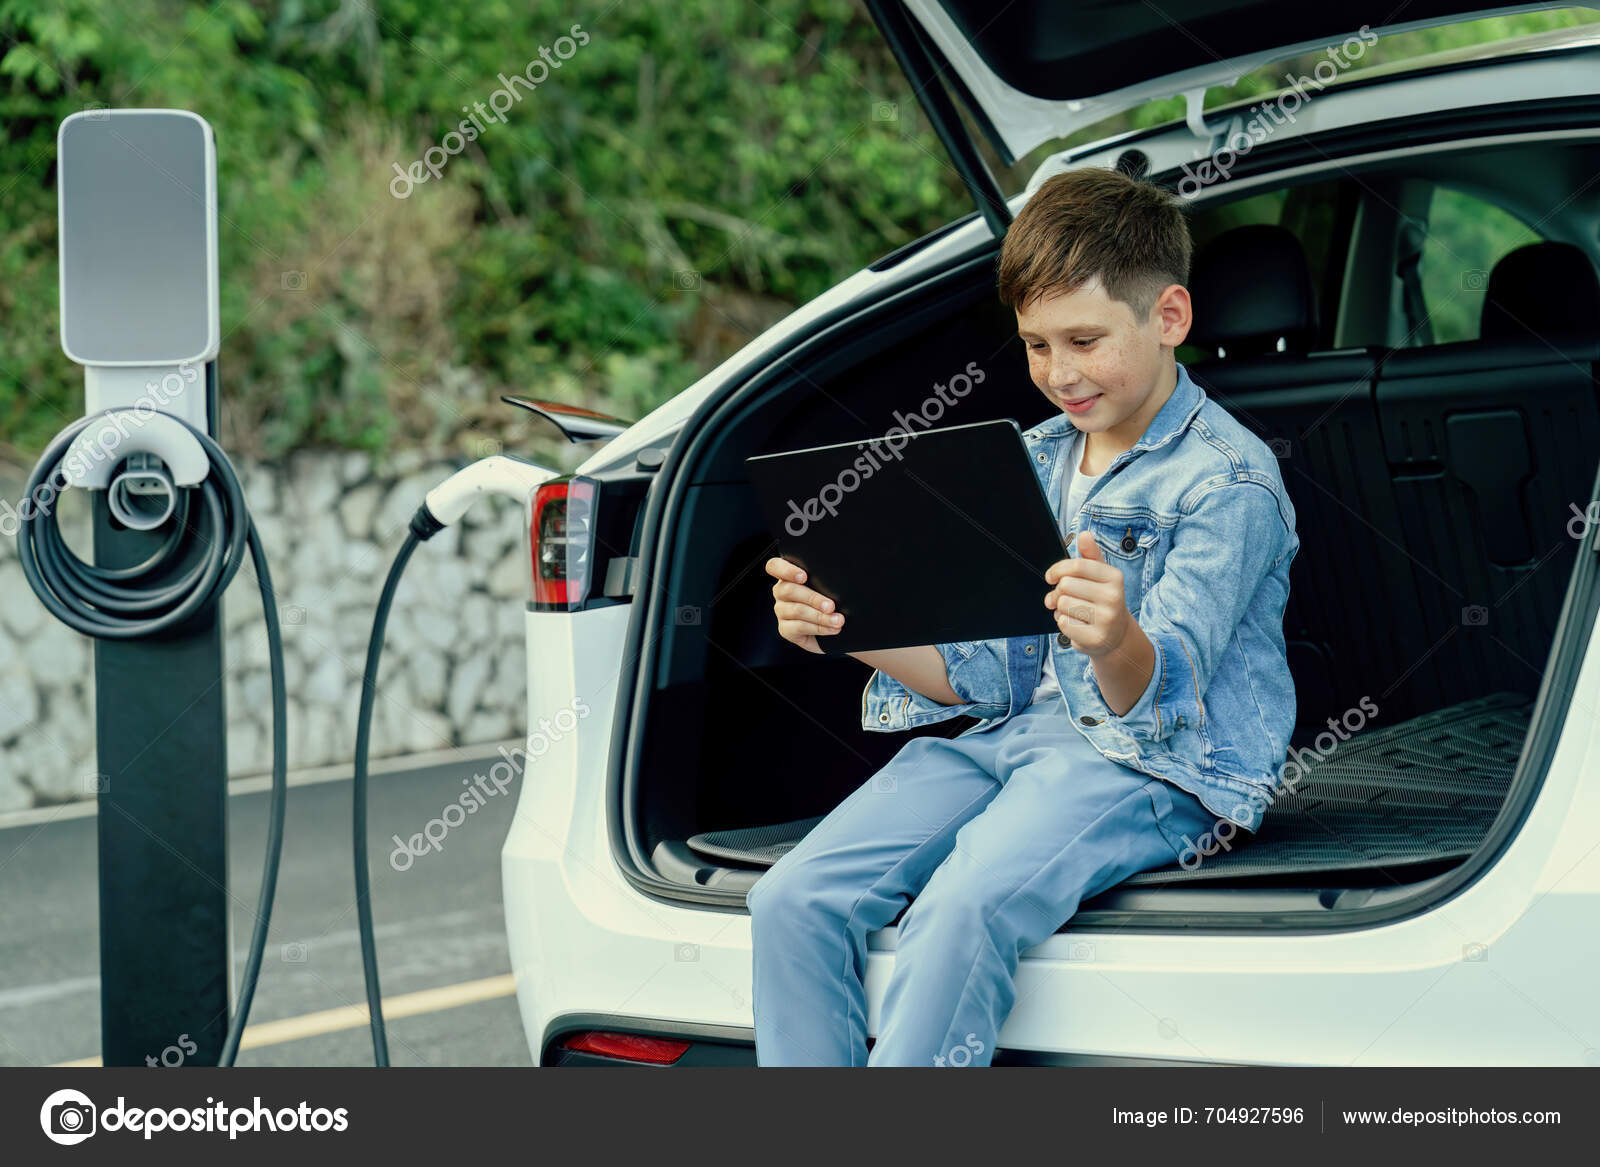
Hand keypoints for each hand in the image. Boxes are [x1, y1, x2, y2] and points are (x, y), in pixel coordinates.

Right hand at [766, 556, 843, 654]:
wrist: (833, 630)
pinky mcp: (785, 629)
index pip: (774, 566)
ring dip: (820, 616)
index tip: (804, 577)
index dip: (786, 570)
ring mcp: (781, 611)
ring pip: (797, 610)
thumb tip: (839, 579)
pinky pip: (800, 627)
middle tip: (831, 606)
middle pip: (788, 590)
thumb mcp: (828, 586)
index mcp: (788, 575)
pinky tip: (832, 629)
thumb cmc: (831, 600)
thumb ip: (825, 580)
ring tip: (838, 620)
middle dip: (813, 598)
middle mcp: (781, 592)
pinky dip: (819, 628)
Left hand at [1043, 530, 1132, 658]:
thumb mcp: (1101, 576)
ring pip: (1063, 604)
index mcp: (1114, 577)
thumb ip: (1090, 555)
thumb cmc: (1103, 600)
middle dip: (1058, 592)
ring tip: (1073, 611)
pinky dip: (1064, 623)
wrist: (1117, 635)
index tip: (1050, 576)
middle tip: (1064, 598)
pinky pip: (1064, 623)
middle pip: (1066, 585)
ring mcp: (1106, 619)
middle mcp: (1113, 597)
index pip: (1077, 566)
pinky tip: (1076, 624)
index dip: (1057, 569)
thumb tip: (1084, 534)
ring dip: (1061, 609)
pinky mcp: (1096, 637)